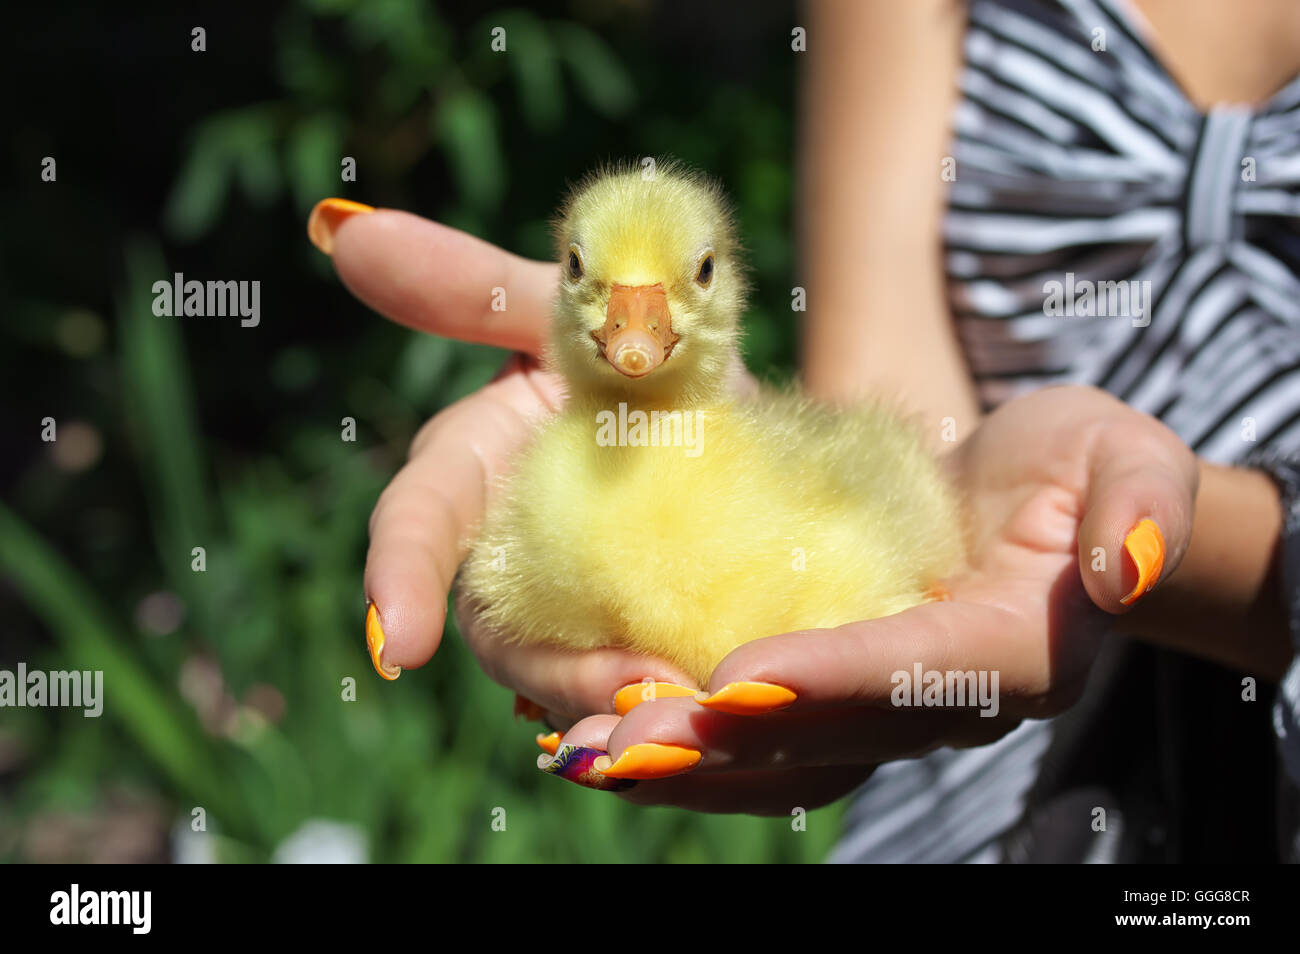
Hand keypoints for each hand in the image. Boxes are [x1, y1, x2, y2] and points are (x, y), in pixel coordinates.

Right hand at [314, 203, 747, 720]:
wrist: (740, 395)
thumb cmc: (643, 334)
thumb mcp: (578, 303)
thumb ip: (473, 285)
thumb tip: (344, 230)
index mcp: (475, 471)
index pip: (419, 525)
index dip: (399, 580)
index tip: (397, 645)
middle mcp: (508, 549)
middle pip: (499, 630)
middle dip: (553, 672)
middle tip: (638, 687)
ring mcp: (573, 602)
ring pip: (567, 678)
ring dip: (616, 703)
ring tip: (689, 705)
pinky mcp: (636, 635)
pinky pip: (638, 687)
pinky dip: (671, 704)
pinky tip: (719, 707)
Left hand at [547, 385, 1197, 811]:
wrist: (1040, 499)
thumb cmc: (1078, 466)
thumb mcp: (1126, 454)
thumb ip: (1141, 504)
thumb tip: (1124, 570)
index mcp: (1017, 649)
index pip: (918, 672)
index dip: (830, 680)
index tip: (731, 680)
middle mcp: (947, 706)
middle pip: (829, 737)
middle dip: (721, 743)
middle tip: (614, 743)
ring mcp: (888, 714)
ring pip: (780, 759)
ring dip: (680, 762)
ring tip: (581, 755)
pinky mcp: (839, 700)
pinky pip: (760, 736)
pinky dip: (684, 740)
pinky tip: (600, 730)